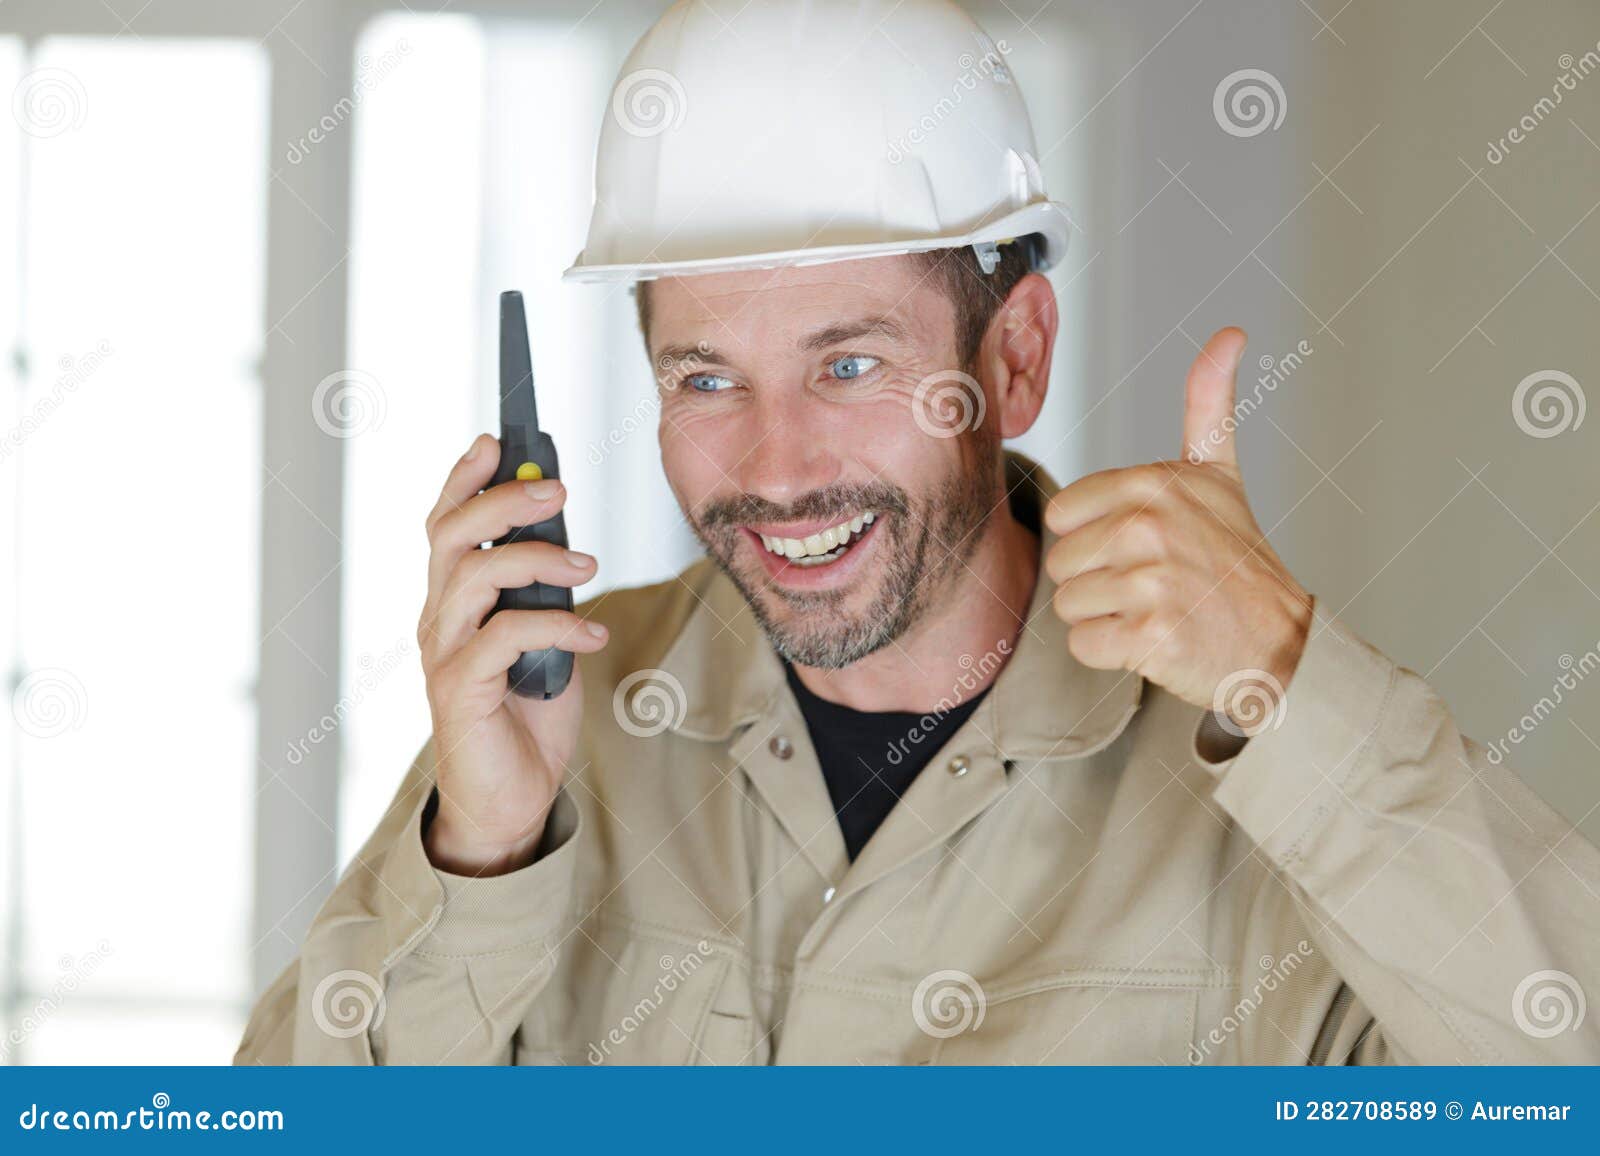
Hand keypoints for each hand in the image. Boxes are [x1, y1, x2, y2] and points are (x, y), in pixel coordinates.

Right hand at [417, 433, 608, 875]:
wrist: (510, 798)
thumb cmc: (526, 714)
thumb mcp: (545, 638)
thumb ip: (545, 592)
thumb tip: (567, 541)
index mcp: (454, 598)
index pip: (446, 522)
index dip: (464, 477)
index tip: (496, 439)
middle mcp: (439, 618)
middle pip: (452, 534)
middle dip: (503, 499)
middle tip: (557, 489)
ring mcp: (444, 652)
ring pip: (473, 574)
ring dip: (535, 558)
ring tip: (587, 566)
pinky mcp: (459, 689)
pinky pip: (504, 635)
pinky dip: (557, 624)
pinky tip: (592, 634)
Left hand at [1044, 328, 1312, 726]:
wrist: (1280, 643)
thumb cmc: (1237, 560)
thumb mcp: (1220, 474)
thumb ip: (1209, 404)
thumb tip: (1230, 333)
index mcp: (1152, 483)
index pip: (1062, 514)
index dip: (1094, 536)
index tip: (1144, 546)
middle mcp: (1149, 527)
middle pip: (1061, 562)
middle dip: (1099, 580)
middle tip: (1156, 584)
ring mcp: (1150, 583)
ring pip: (1067, 605)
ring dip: (1105, 617)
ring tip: (1156, 611)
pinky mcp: (1150, 637)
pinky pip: (1083, 644)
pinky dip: (1112, 653)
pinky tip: (1154, 641)